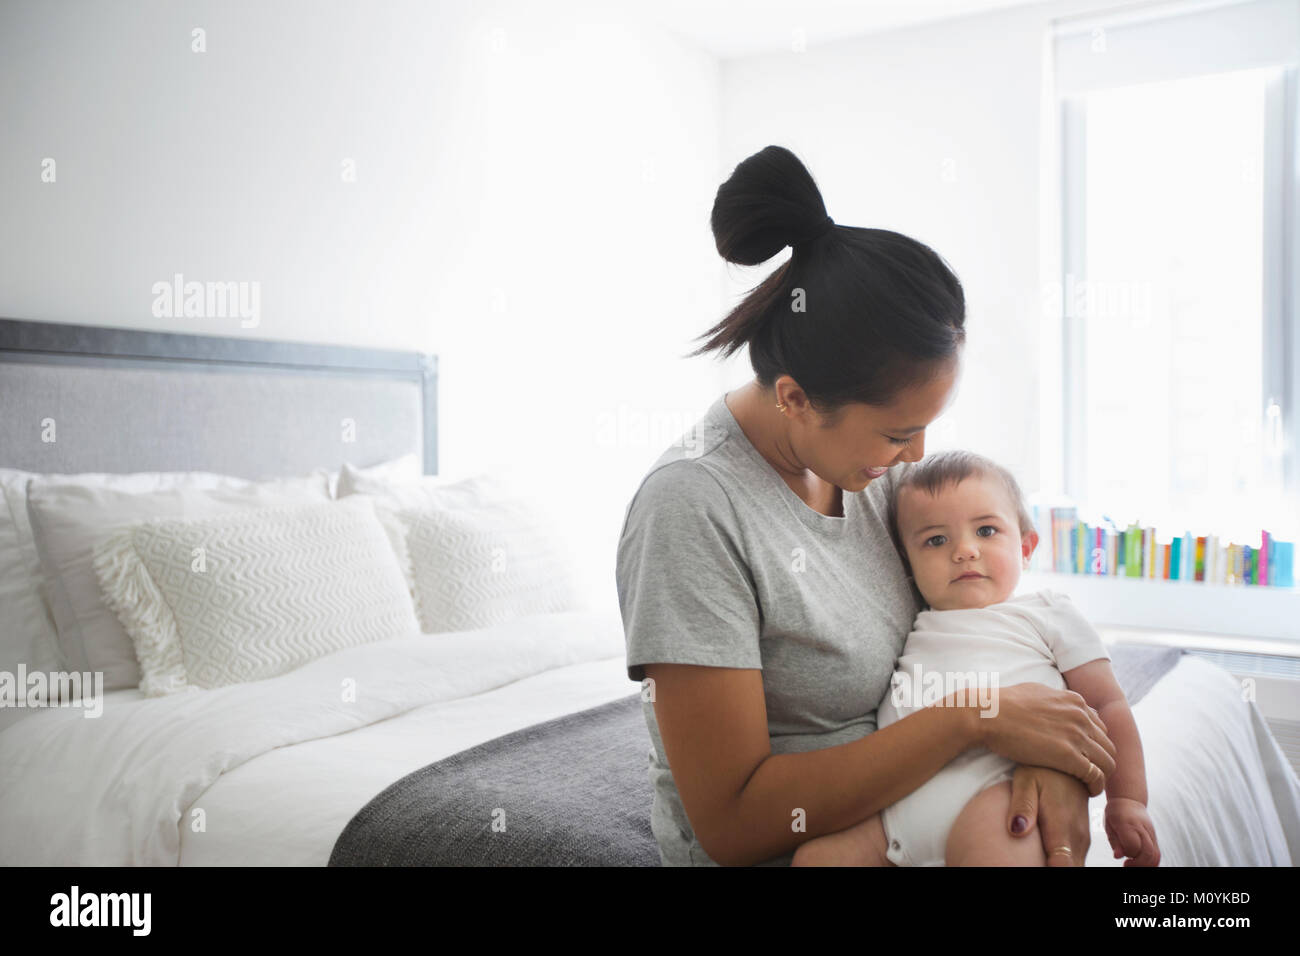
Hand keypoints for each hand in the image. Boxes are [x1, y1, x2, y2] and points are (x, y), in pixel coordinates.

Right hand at [975, 682, 1115, 793]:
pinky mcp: (1068, 755)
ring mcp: (1076, 735)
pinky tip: (1087, 791)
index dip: (1095, 744)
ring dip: (1102, 776)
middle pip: (1108, 745)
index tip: (1086, 756)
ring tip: (1090, 785)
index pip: (1100, 727)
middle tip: (1090, 774)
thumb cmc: (1003, 704)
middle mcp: (1081, 716)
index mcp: (1074, 701)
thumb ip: (1053, 700)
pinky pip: (1096, 775)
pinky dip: (1096, 786)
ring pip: (1108, 762)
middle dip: (1102, 761)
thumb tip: (1054, 703)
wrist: (989, 714)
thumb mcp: (1036, 692)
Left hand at [1007, 765, 1090, 866]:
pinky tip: (1046, 858)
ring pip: (1074, 866)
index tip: (1032, 865)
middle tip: (1029, 861)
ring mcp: (1083, 838)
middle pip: (1070, 869)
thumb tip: (1017, 831)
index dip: (1049, 870)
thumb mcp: (1025, 781)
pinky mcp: (1082, 837)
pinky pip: (1075, 859)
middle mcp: (1077, 836)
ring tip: (1034, 859)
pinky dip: (1063, 863)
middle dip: (1049, 868)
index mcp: (1062, 825)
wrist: (1068, 761)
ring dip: (1058, 866)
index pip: (1064, 866)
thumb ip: (1023, 806)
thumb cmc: (1041, 769)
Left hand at [1105, 797, 1160, 866]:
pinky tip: (1140, 862)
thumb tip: (1118, 856)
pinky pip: (1157, 853)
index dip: (1127, 854)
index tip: (1120, 857)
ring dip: (1146, 864)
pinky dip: (1151, 862)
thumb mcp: (1109, 825)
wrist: (1129, 800)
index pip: (1133, 845)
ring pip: (1155, 854)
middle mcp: (1142, 829)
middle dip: (1138, 864)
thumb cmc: (1115, 813)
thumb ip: (1114, 842)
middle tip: (1126, 865)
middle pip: (1147, 852)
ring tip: (1133, 864)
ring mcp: (1151, 833)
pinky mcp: (1154, 837)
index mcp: (1127, 824)